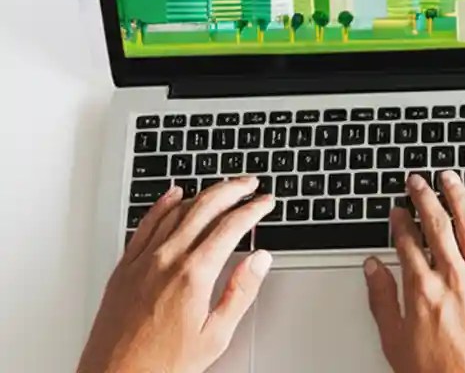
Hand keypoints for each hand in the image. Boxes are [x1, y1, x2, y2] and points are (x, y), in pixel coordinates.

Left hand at [78, 178, 275, 372]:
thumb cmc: (162, 365)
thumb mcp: (216, 335)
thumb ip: (240, 292)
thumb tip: (259, 259)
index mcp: (194, 275)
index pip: (231, 226)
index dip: (253, 210)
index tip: (265, 203)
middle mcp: (166, 260)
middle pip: (205, 208)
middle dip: (232, 190)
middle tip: (249, 184)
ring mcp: (142, 261)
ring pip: (176, 211)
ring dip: (203, 193)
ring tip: (221, 188)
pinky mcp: (124, 267)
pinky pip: (145, 224)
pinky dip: (163, 205)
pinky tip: (173, 196)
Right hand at [364, 172, 464, 372]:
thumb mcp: (395, 342)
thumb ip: (382, 300)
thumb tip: (372, 269)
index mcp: (422, 290)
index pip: (408, 243)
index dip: (400, 222)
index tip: (397, 210)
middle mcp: (453, 278)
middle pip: (437, 225)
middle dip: (424, 198)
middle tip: (418, 181)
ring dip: (459, 198)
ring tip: (450, 179)